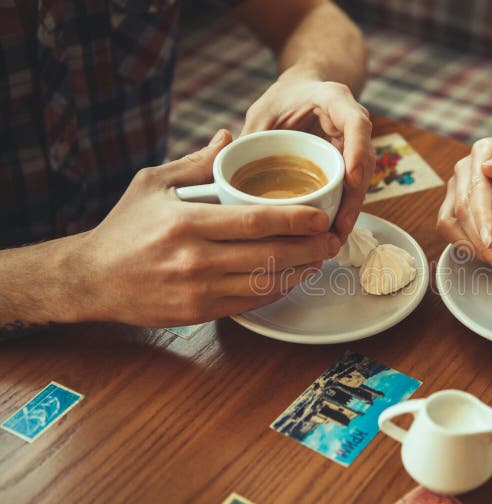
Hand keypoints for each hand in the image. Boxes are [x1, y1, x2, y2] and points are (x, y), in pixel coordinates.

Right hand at [74, 129, 340, 326]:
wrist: (92, 279)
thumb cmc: (124, 227)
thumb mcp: (153, 184)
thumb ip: (196, 163)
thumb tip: (229, 137)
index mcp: (185, 222)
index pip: (254, 221)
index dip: (295, 220)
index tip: (321, 216)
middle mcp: (194, 259)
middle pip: (268, 255)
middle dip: (309, 248)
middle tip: (332, 239)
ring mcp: (198, 290)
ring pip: (264, 282)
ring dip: (300, 272)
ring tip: (320, 258)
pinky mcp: (200, 312)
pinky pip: (250, 302)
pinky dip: (277, 290)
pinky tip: (293, 277)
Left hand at [241, 73, 373, 238]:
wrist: (302, 93)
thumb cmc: (282, 99)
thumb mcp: (263, 112)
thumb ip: (252, 138)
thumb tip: (228, 176)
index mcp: (334, 99)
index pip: (356, 123)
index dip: (357, 151)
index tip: (351, 179)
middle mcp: (352, 123)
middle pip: (363, 161)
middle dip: (354, 198)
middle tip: (339, 227)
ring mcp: (354, 145)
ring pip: (361, 180)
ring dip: (350, 211)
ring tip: (335, 239)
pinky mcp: (349, 164)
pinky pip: (351, 188)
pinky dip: (342, 210)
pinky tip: (331, 233)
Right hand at [436, 135, 491, 273]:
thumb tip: (489, 168)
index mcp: (482, 152)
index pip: (476, 188)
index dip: (481, 217)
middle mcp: (464, 169)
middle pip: (462, 209)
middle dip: (480, 242)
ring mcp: (455, 187)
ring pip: (450, 222)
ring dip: (472, 248)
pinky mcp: (452, 203)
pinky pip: (449, 228)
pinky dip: (466, 246)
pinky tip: (486, 257)